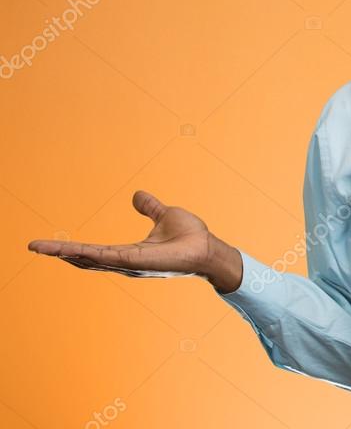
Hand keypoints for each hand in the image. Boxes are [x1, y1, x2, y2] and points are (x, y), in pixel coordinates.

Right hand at [27, 190, 241, 292]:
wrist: (207, 248)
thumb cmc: (190, 237)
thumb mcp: (165, 215)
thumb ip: (150, 208)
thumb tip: (136, 195)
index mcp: (128, 252)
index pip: (93, 251)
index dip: (71, 248)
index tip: (49, 245)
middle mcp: (124, 262)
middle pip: (85, 259)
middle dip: (60, 253)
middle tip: (34, 247)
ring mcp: (128, 264)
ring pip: (89, 258)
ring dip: (64, 253)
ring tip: (40, 248)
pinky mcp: (136, 261)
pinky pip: (105, 257)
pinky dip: (85, 253)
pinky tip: (66, 250)